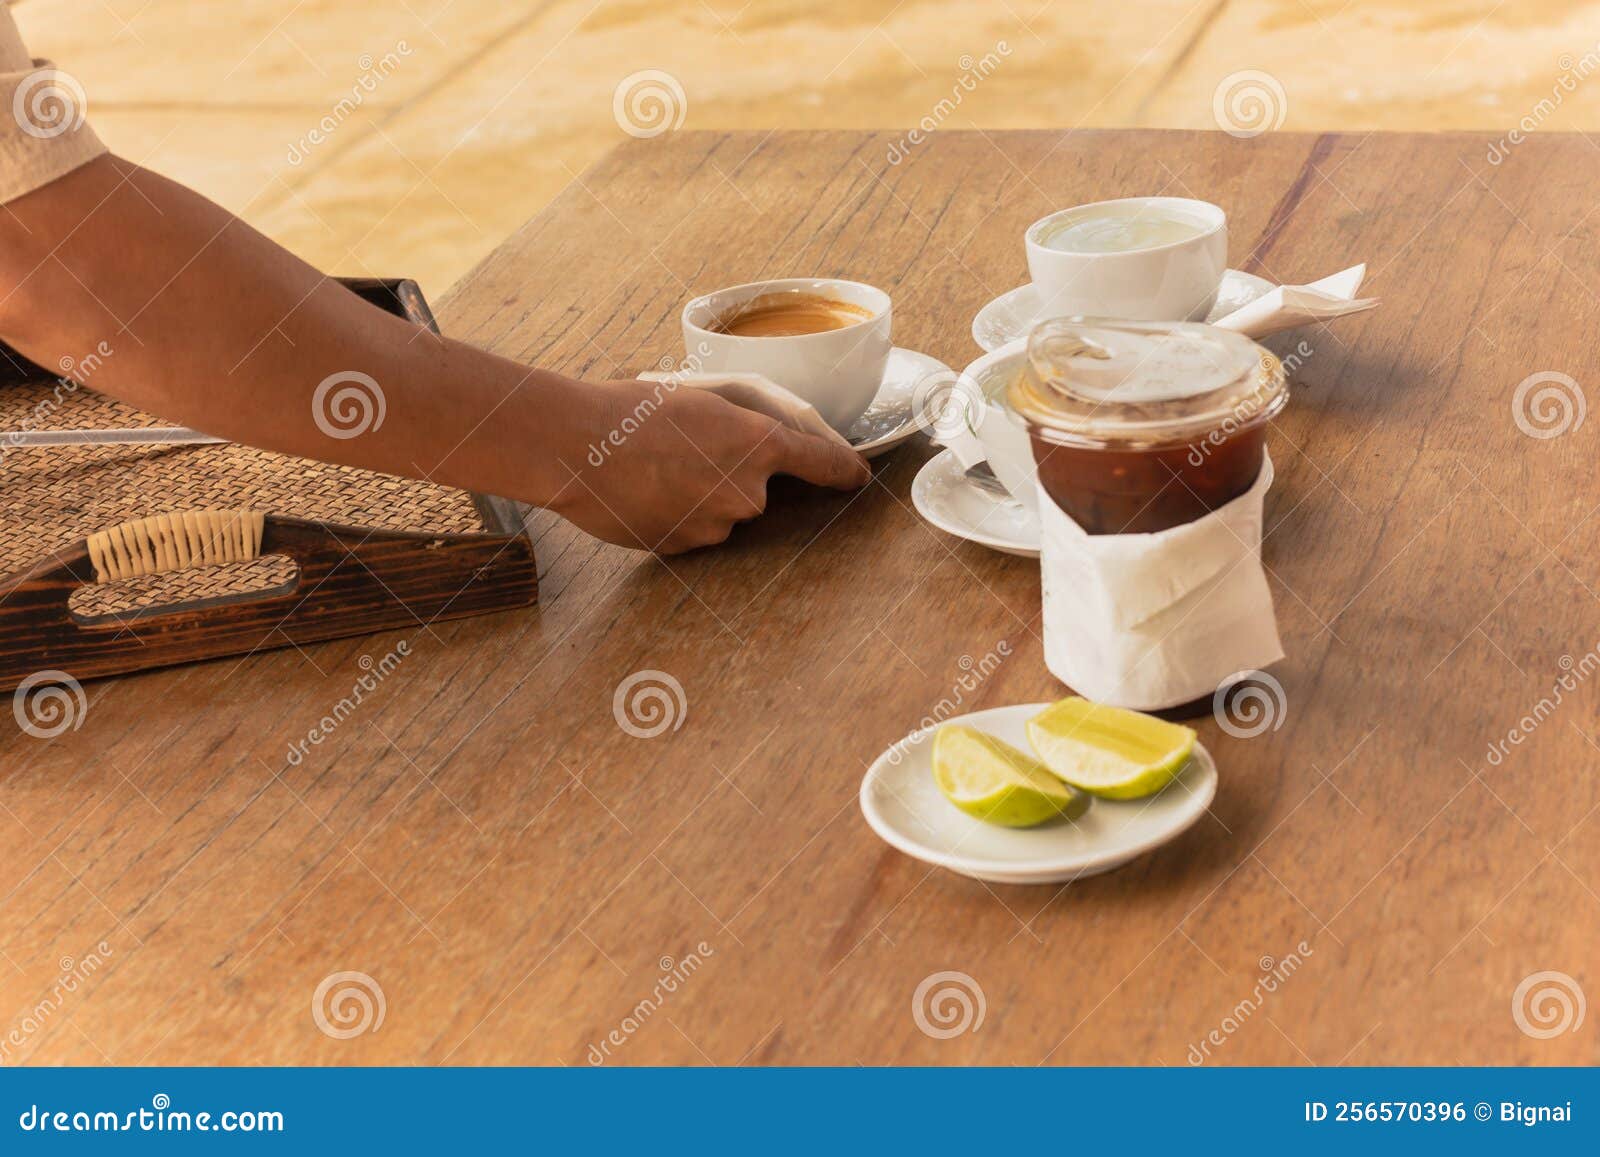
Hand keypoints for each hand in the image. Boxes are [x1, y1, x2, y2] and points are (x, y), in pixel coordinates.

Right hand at [550, 379, 870, 552]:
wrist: (575, 447)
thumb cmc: (632, 409)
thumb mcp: (701, 395)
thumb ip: (745, 419)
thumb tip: (768, 443)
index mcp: (758, 444)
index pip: (822, 463)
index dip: (843, 470)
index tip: (858, 477)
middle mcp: (747, 493)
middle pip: (759, 489)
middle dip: (732, 471)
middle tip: (683, 448)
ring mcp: (717, 526)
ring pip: (724, 511)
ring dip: (702, 493)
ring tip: (654, 468)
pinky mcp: (687, 549)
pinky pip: (695, 530)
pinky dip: (678, 514)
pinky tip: (644, 491)